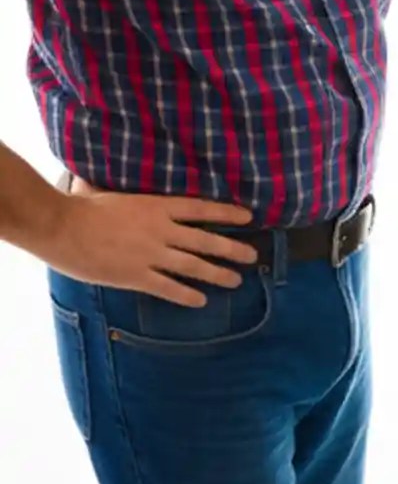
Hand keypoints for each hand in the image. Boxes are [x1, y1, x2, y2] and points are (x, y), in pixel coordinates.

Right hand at [37, 190, 258, 307]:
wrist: (58, 226)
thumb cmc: (80, 206)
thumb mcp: (115, 193)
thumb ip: (127, 193)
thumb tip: (125, 182)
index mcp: (156, 206)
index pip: (201, 209)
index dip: (227, 214)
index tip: (248, 217)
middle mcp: (161, 230)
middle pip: (206, 241)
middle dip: (232, 249)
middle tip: (252, 255)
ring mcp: (150, 254)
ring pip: (193, 266)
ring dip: (218, 274)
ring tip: (235, 280)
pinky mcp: (136, 276)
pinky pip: (168, 288)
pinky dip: (187, 295)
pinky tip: (201, 301)